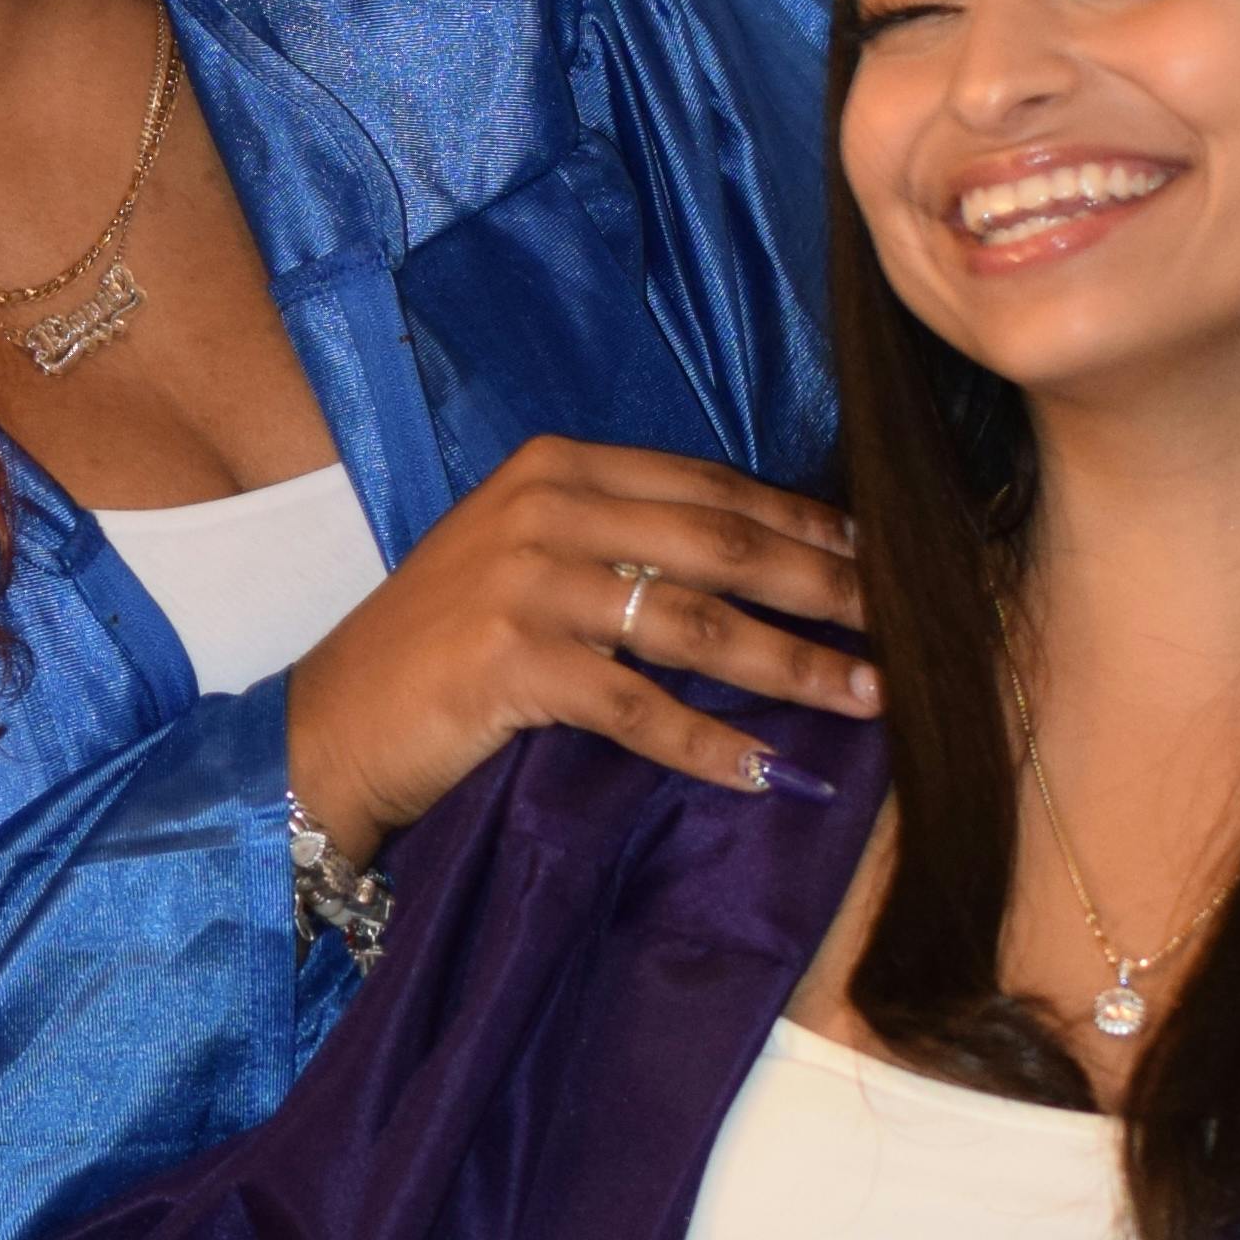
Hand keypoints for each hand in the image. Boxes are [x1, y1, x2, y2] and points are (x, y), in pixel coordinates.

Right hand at [285, 441, 878, 863]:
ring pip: (696, 624)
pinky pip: (638, 707)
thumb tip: (762, 564)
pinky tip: (765, 772)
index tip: (885, 561)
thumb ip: (623, 541)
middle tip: (906, 631)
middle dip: (827, 591)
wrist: (333, 723)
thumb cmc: (443, 648)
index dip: (808, 525)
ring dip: (792, 667)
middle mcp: (546, 509)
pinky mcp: (511, 663)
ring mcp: (525, 583)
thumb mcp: (529, 560)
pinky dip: (708, 743)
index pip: (713, 487)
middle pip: (723, 545)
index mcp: (559, 467)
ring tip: (865, 701)